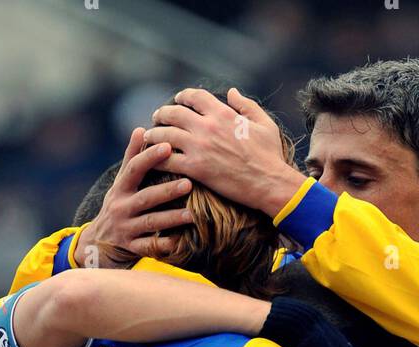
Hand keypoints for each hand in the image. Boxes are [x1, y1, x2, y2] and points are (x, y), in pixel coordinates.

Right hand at [75, 128, 194, 266]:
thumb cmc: (118, 207)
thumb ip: (132, 158)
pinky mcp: (131, 248)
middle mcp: (121, 208)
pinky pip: (149, 247)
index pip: (134, 169)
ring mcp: (126, 229)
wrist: (97, 244)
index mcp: (120, 188)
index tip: (169, 147)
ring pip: (150, 223)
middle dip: (167, 191)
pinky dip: (163, 245)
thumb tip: (141, 129)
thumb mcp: (120, 184)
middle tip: (189, 183)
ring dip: (171, 218)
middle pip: (145, 197)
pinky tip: (179, 242)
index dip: (150, 157)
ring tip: (192, 214)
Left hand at [142, 87, 303, 216]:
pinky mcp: (196, 169)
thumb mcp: (264, 123)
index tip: (178, 99)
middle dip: (162, 114)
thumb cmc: (270, 156)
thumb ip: (246, 105)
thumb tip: (232, 92)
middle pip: (174, 113)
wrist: (270, 183)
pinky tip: (151, 159)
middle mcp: (208, 127)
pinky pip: (168, 161)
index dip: (184, 96)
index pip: (195, 96)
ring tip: (148, 136)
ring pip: (166, 135)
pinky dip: (157, 158)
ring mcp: (200, 148)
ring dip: (154, 134)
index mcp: (223, 113)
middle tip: (156, 118)